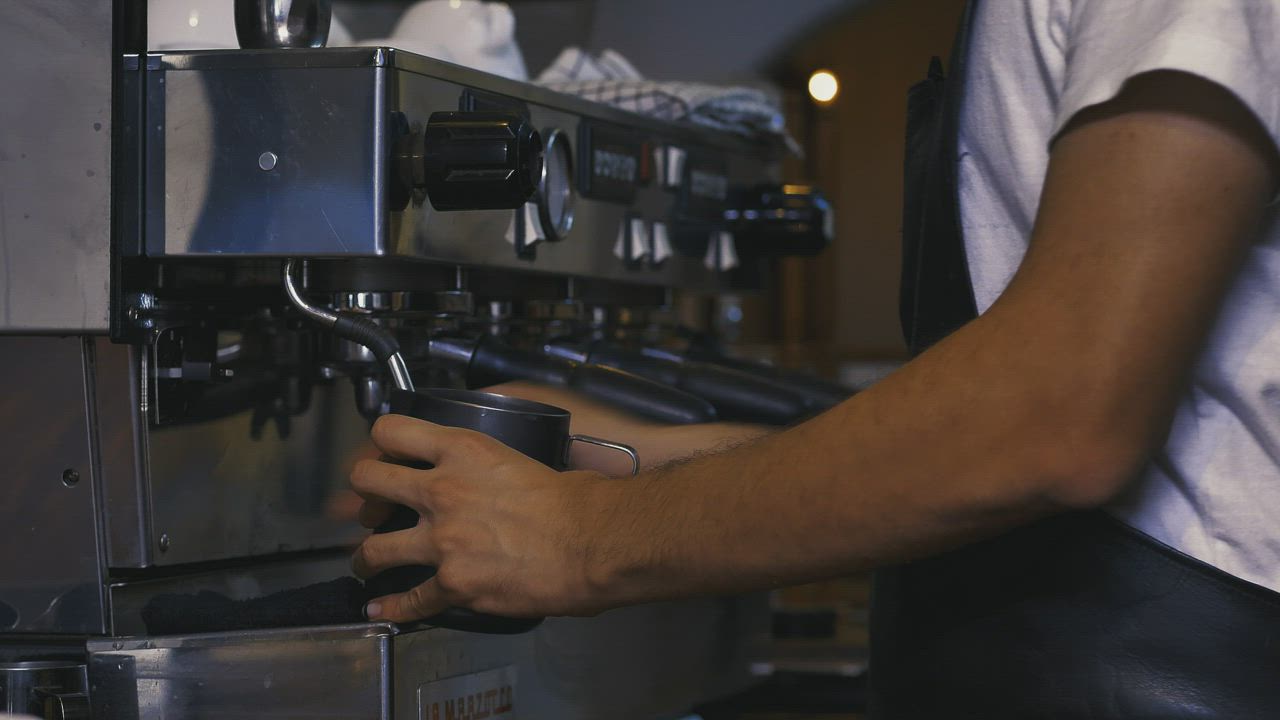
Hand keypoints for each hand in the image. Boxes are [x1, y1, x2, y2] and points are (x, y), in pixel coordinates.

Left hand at [349, 414, 616, 621]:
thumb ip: (487, 463)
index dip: (381, 443)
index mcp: (462, 450)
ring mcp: (443, 540)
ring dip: (365, 558)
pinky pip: (409, 600)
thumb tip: (485, 475)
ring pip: (374, 549)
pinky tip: (382, 609)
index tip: (382, 454)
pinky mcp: (454, 583)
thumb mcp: (521, 456)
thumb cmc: (574, 501)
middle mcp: (442, 490)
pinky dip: (392, 607)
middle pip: (369, 482)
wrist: (592, 542)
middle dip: (363, 496)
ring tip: (366, 564)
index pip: (391, 430)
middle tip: (369, 507)